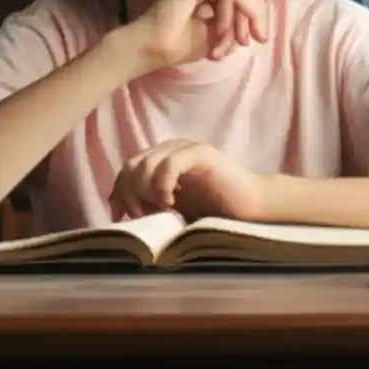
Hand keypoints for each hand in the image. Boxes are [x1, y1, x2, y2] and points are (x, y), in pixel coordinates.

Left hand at [108, 139, 267, 221]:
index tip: (121, 219)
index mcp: (161, 160)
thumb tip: (116, 210)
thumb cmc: (214, 212)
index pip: (126, 170)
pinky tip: (172, 204)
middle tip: (144, 217)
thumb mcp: (172, 209)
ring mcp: (185, 149)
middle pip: (131, 166)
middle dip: (130, 195)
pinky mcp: (201, 153)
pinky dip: (162, 185)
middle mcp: (170, 149)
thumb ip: (148, 203)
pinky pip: (168, 163)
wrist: (252, 208)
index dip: (119, 193)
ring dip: (146, 193)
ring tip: (162, 212)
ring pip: (145, 164)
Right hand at [124, 0, 268, 74]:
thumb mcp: (217, 33)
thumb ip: (235, 20)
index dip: (253, 15)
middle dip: (252, 18)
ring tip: (226, 45)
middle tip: (256, 41)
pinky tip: (221, 32)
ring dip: (238, 22)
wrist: (152, 49)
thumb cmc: (178, 45)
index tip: (259, 39)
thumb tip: (255, 14)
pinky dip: (230, 14)